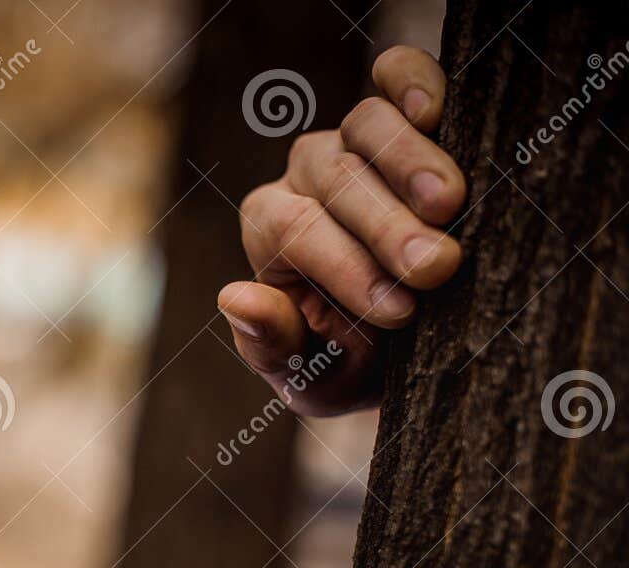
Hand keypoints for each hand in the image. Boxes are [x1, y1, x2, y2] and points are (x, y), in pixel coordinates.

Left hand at [218, 46, 467, 415]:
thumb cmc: (352, 361)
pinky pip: (395, 76)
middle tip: (435, 268)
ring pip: (367, 125)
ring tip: (450, 206)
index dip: (344, 269)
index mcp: (270, 229)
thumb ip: (272, 345)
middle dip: (385, 227)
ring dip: (409, 163)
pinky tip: (435, 111)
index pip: (294, 232)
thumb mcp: (310, 376)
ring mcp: (353, 138)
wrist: (417, 345)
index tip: (397, 312)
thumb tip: (232, 299)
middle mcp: (304, 175)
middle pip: (333, 178)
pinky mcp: (405, 114)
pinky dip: (413, 80)